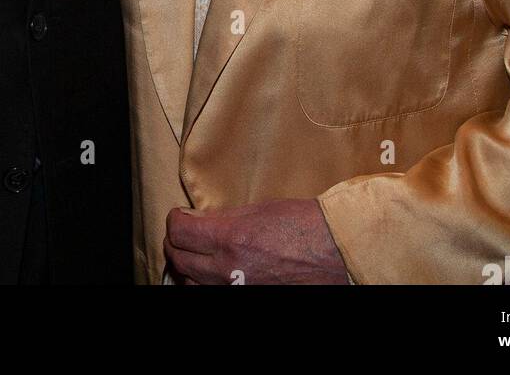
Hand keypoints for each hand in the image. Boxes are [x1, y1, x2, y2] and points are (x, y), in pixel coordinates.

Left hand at [163, 198, 349, 284]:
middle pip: (179, 259)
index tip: (180, 215)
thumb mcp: (257, 210)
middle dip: (176, 243)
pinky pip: (213, 294)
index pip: (179, 232)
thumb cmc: (303, 224)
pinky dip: (206, 283)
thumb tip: (198, 220)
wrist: (335, 251)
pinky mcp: (249, 299)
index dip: (174, 220)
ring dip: (188, 266)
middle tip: (182, 232)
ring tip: (194, 253)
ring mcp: (238, 290)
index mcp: (230, 238)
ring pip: (191, 283)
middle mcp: (228, 269)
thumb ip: (223, 218)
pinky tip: (212, 271)